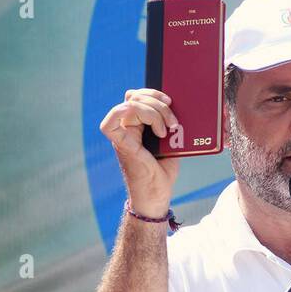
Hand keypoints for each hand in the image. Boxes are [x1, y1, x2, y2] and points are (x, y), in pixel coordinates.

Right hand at [99, 88, 181, 215]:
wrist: (157, 198)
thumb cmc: (162, 173)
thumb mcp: (170, 143)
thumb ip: (167, 124)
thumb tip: (177, 104)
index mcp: (135, 126)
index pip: (136, 96)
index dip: (152, 93)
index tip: (170, 100)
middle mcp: (125, 128)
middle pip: (134, 97)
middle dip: (157, 102)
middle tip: (174, 121)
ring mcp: (122, 135)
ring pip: (131, 103)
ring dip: (155, 111)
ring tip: (170, 128)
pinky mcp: (121, 144)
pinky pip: (113, 120)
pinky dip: (138, 115)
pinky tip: (159, 131)